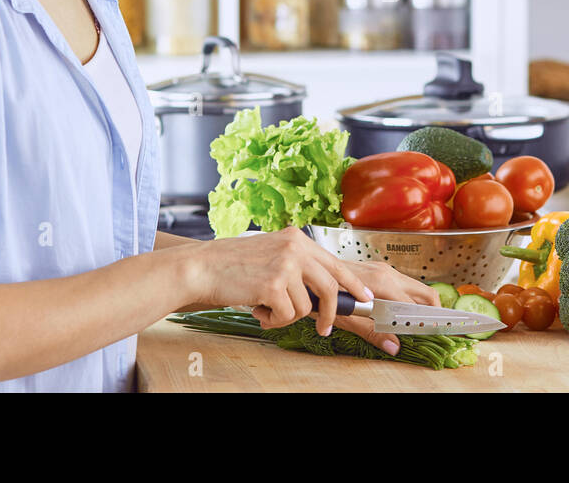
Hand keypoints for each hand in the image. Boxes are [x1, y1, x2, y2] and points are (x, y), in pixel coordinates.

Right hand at [188, 227, 374, 336]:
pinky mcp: (274, 285)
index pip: (335, 263)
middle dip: (330, 314)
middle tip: (324, 330)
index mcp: (297, 239)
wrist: (202, 267)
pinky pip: (287, 315)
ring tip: (265, 307)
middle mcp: (295, 248)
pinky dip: (272, 319)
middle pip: (329, 288)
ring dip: (286, 315)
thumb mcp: (272, 255)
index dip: (352, 284)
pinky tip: (257, 308)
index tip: (365, 297)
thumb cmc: (233, 265)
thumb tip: (324, 293)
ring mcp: (286, 265)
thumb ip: (298, 266)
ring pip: (306, 307)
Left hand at [331, 261, 442, 355]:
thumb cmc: (324, 293)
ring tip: (416, 324)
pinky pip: (402, 284)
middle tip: (431, 329)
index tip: (433, 332)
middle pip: (424, 291)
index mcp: (383, 284)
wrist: (309, 272)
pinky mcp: (377, 269)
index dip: (427, 320)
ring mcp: (383, 269)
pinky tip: (401, 313)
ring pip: (414, 287)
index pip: (417, 303)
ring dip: (419, 305)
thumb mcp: (348, 319)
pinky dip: (408, 298)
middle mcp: (387, 273)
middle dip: (432, 310)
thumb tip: (395, 347)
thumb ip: (374, 332)